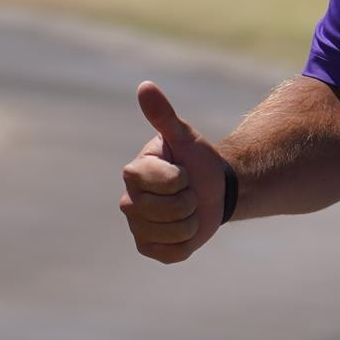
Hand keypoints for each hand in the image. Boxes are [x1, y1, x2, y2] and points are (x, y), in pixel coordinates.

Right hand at [119, 81, 229, 264]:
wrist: (210, 189)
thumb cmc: (195, 160)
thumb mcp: (184, 136)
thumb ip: (164, 115)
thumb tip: (145, 85)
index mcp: (134, 172)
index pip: (169, 182)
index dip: (184, 178)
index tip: (183, 171)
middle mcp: (128, 201)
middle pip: (172, 210)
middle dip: (191, 201)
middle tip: (188, 192)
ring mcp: (136, 227)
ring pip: (175, 233)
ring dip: (192, 222)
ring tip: (188, 209)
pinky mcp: (148, 248)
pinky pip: (173, 253)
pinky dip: (188, 243)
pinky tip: (184, 229)